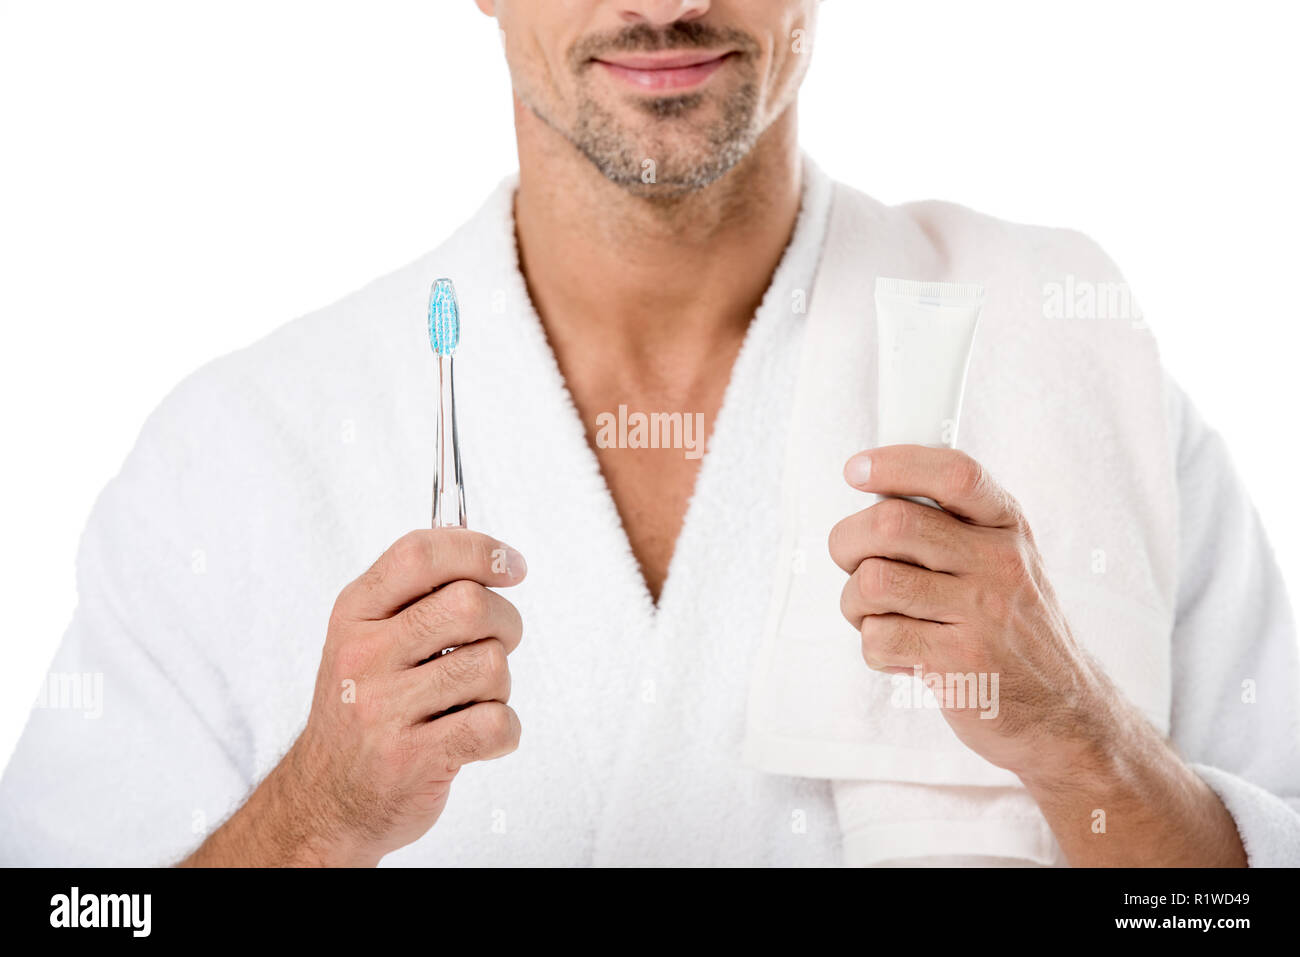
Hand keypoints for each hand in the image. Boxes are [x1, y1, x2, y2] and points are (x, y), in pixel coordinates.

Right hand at [183, 528, 525, 866]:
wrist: (326, 801)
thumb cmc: (363, 710)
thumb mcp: (366, 638)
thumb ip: (418, 594)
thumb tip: (488, 554)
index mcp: (355, 614)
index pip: (420, 553)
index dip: (480, 551)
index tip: (512, 566)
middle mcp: (364, 655)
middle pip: (469, 604)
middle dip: (505, 622)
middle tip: (495, 644)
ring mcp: (385, 709)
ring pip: (491, 665)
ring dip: (500, 685)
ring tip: (469, 701)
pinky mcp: (413, 759)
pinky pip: (497, 723)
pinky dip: (504, 732)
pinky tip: (476, 736)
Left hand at [828, 445, 1115, 780]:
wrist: (1064, 714)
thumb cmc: (1012, 628)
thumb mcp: (1004, 562)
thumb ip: (951, 527)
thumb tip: (871, 494)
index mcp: (1007, 528)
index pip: (955, 473)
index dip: (896, 464)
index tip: (856, 470)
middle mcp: (999, 563)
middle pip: (892, 524)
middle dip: (847, 543)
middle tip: (851, 564)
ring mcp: (982, 614)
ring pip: (873, 582)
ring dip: (854, 602)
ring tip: (877, 616)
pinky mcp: (960, 664)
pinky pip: (878, 638)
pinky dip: (874, 648)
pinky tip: (902, 655)